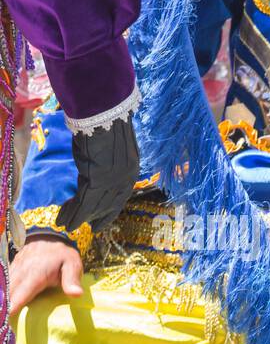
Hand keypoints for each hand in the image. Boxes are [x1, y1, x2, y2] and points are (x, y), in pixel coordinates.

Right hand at [8, 238, 84, 313]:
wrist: (48, 236)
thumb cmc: (63, 255)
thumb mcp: (72, 265)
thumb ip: (72, 280)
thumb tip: (76, 294)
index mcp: (36, 274)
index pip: (22, 293)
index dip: (13, 305)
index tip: (7, 317)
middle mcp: (20, 273)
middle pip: (7, 293)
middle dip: (3, 307)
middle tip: (3, 324)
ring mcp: (13, 271)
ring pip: (3, 288)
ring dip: (1, 300)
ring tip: (2, 318)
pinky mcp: (10, 270)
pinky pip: (3, 283)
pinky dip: (2, 293)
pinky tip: (2, 303)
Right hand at [56, 116, 140, 233]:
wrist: (105, 116)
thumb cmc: (107, 125)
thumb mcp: (111, 148)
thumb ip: (108, 162)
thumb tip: (99, 168)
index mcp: (130, 172)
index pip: (120, 198)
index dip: (109, 211)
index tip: (102, 221)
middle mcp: (124, 181)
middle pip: (107, 205)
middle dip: (95, 217)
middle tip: (86, 228)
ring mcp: (111, 182)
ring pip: (92, 206)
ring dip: (76, 217)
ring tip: (65, 226)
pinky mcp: (97, 181)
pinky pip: (83, 203)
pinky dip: (72, 213)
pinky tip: (64, 221)